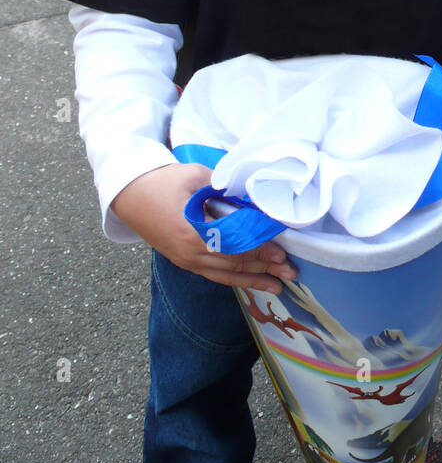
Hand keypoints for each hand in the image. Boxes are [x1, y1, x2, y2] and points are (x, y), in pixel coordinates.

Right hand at [111, 162, 297, 290]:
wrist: (129, 194)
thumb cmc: (162, 181)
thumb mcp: (196, 176)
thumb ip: (226, 190)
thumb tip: (255, 199)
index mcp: (193, 233)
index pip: (236, 246)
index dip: (261, 251)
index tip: (282, 252)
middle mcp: (190, 254)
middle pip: (234, 265)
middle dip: (264, 268)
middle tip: (290, 271)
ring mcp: (186, 261)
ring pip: (225, 276)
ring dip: (254, 280)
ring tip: (278, 285)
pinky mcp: (184, 261)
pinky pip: (214, 275)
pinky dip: (236, 279)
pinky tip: (252, 281)